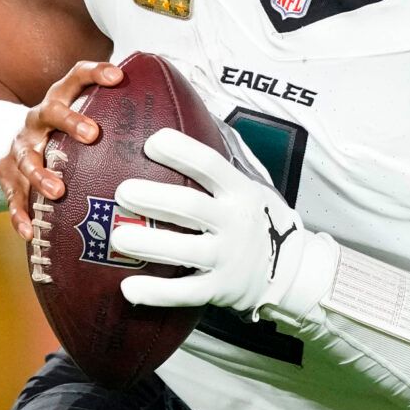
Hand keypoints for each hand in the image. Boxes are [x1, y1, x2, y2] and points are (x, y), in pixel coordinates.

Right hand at [0, 60, 123, 238]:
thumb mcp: (85, 117)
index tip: (119, 76)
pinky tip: (30, 230)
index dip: (96, 73)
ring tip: (58, 191)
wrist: (16, 146)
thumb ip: (120, 118)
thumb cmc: (64, 134)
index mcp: (60, 99)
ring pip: (28, 158)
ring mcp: (21, 146)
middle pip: (50, 112)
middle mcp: (38, 119)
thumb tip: (177, 128)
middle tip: (92, 134)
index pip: (76, 77)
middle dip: (70, 121)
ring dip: (41, 174)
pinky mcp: (6, 173)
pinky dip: (20, 212)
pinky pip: (12, 194)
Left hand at [110, 129, 336, 324]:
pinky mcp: (219, 289)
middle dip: (154, 197)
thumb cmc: (254, 219)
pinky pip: (185, 293)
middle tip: (122, 191)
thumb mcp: (251, 185)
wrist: (290, 270)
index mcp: (240, 191)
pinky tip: (129, 288)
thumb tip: (190, 116)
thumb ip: (222, 162)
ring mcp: (228, 258)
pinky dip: (156, 293)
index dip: (181, 151)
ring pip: (185, 250)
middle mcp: (235, 222)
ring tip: (118, 236)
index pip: (210, 164)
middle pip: (190, 206)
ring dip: (149, 244)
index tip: (151, 142)